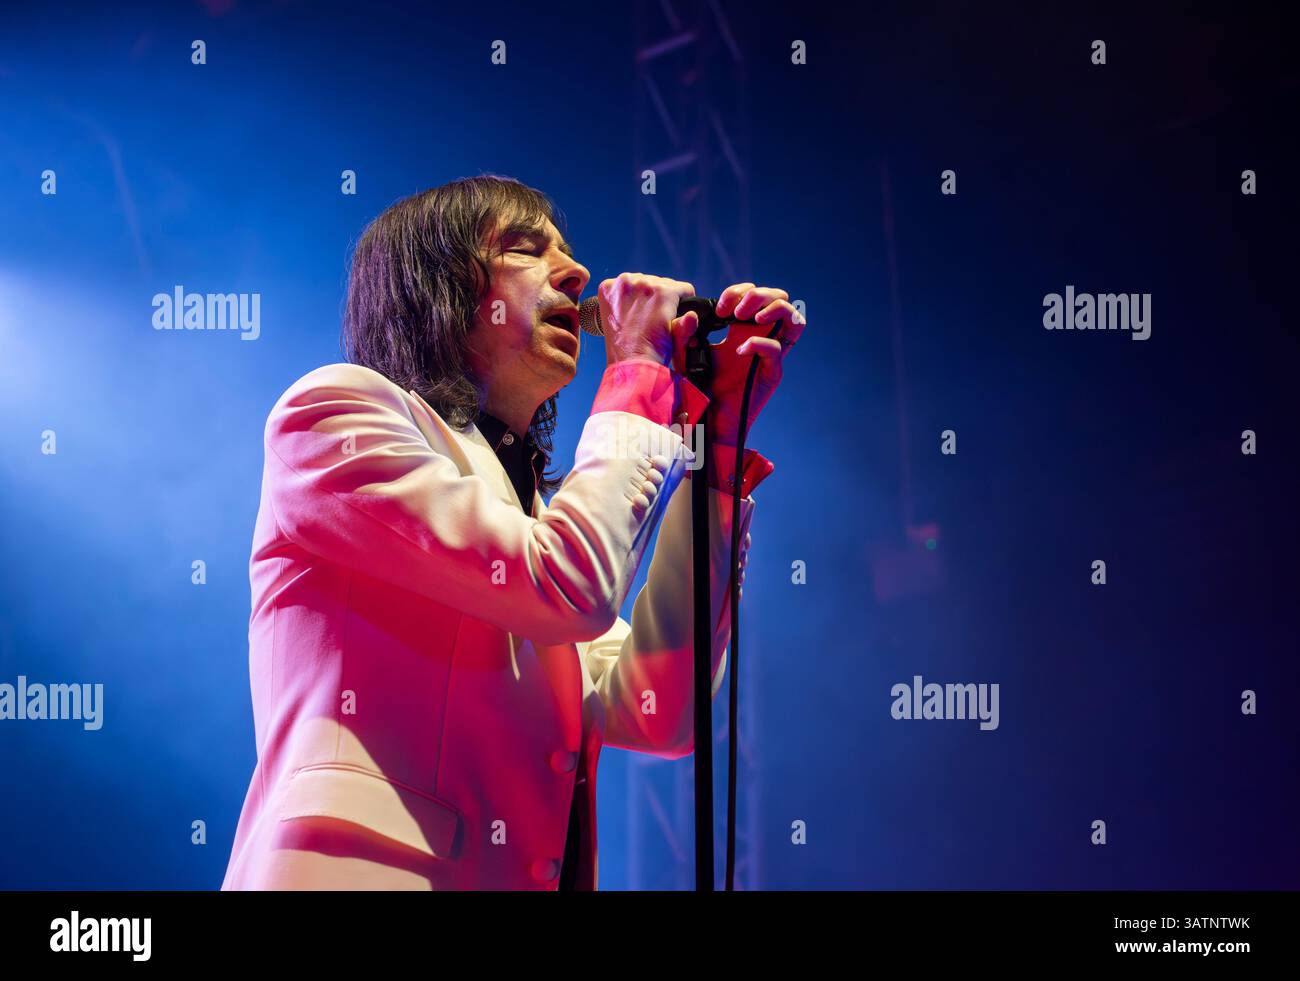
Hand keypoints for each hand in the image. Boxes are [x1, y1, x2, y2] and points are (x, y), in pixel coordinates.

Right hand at [597, 273, 699, 366]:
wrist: (633, 363)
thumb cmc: (625, 350)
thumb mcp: (617, 321)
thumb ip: (626, 302)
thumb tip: (645, 296)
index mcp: (609, 287)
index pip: (635, 284)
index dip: (642, 303)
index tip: (640, 319)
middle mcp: (624, 281)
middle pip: (653, 282)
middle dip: (657, 301)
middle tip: (651, 324)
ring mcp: (644, 285)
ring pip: (669, 286)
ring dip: (670, 303)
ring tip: (659, 325)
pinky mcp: (663, 293)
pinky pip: (685, 290)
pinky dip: (686, 305)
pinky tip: (672, 321)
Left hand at [672, 283, 802, 444]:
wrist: (708, 419)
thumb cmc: (698, 387)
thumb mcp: (684, 355)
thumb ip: (682, 334)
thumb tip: (691, 314)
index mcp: (742, 329)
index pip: (755, 295)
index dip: (739, 292)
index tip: (718, 307)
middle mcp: (761, 337)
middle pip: (780, 299)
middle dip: (759, 295)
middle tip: (734, 311)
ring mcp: (770, 355)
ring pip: (794, 318)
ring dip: (771, 309)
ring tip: (746, 318)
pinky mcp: (771, 373)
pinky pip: (777, 349)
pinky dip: (759, 343)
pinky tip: (738, 350)